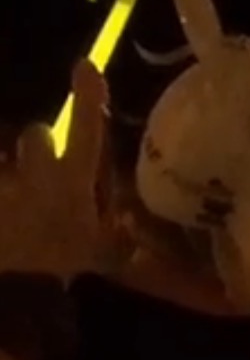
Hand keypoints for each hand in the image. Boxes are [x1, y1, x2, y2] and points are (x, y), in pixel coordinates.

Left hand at [0, 62, 113, 281]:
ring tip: (18, 196)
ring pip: (5, 160)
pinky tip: (7, 220)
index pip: (86, 126)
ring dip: (11, 175)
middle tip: (38, 161)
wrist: (12, 294)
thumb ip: (116, 238)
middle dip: (36, 143)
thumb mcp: (103, 254)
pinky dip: (4, 203)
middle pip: (34, 135)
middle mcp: (35, 175)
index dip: (87, 95)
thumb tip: (126, 227)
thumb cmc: (63, 271)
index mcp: (72, 180)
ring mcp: (5, 190)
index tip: (85, 64)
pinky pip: (1, 182)